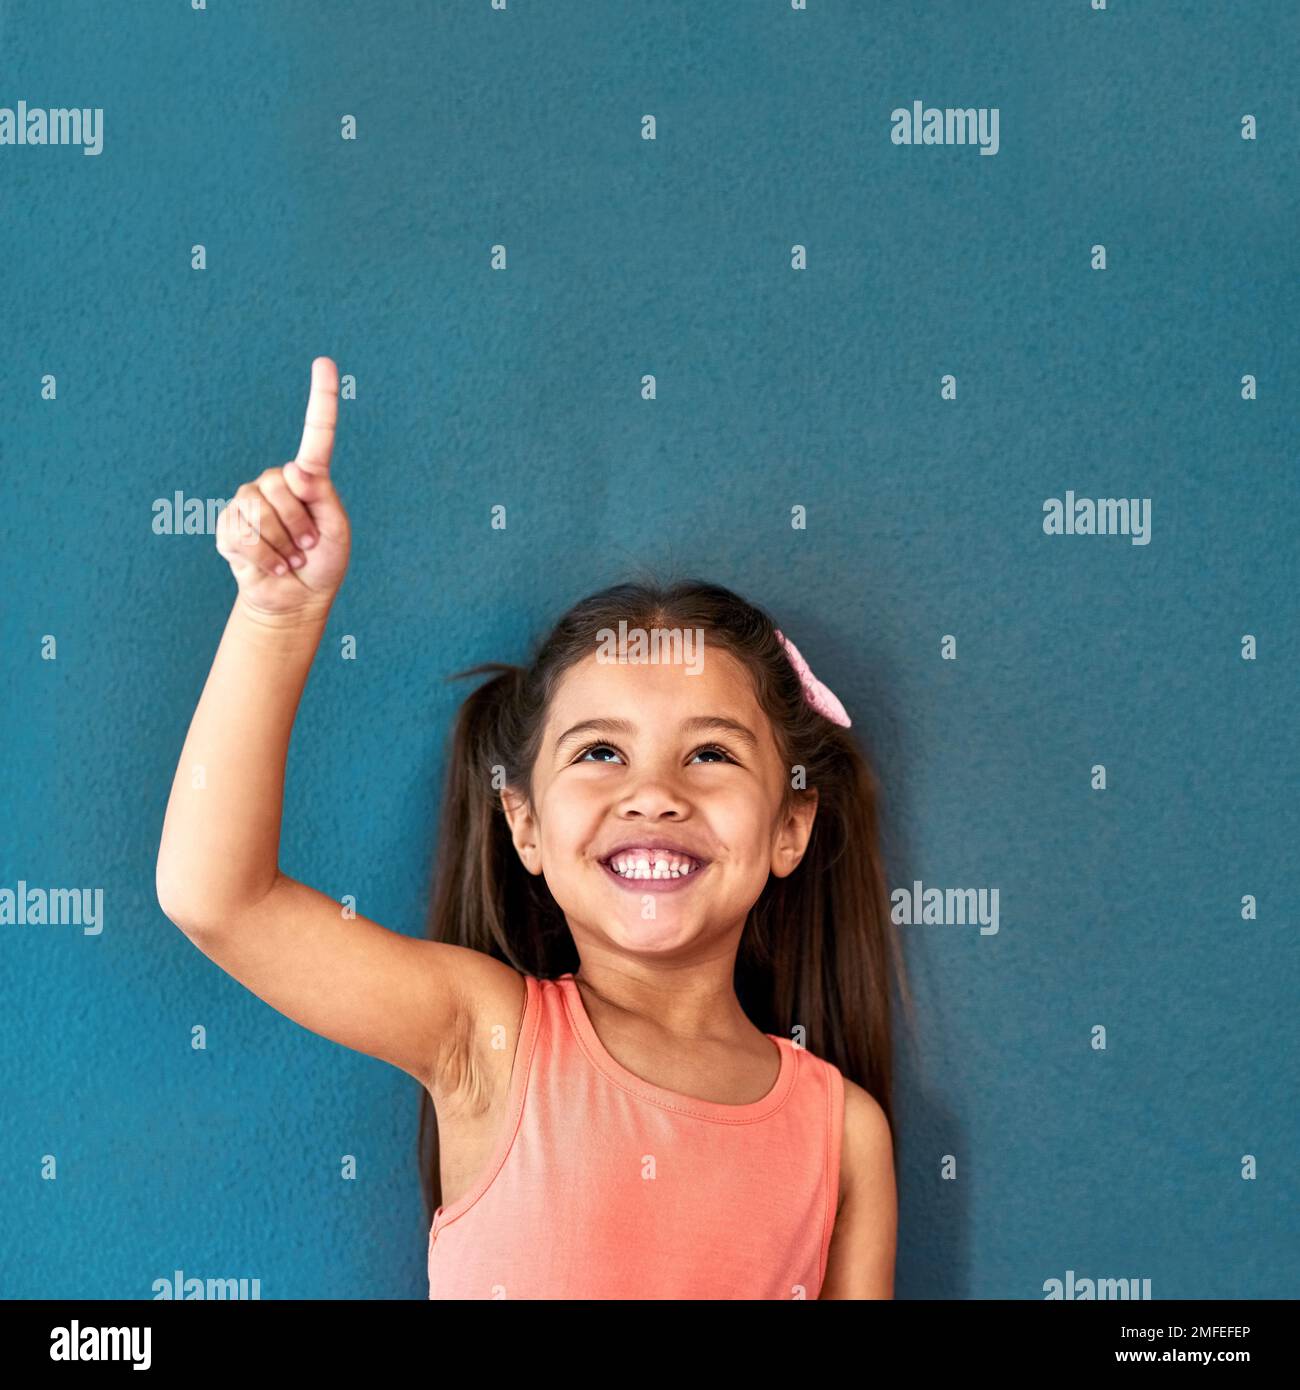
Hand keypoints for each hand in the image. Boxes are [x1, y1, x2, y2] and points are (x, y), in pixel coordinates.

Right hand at [216, 357, 350, 618]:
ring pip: (258, 511)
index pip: (316, 433)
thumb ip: (322, 496)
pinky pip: (242, 535)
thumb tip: (294, 470)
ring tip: (289, 557)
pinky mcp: (228, 525)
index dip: (321, 398)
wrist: (296, 599)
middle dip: (298, 523)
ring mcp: (248, 501)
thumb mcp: (336, 530)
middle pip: (280, 485)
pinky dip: (263, 559)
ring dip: (280, 544)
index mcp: (309, 479)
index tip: (325, 362)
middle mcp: (276, 482)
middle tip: (307, 545)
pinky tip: (270, 565)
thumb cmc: (323, 563)